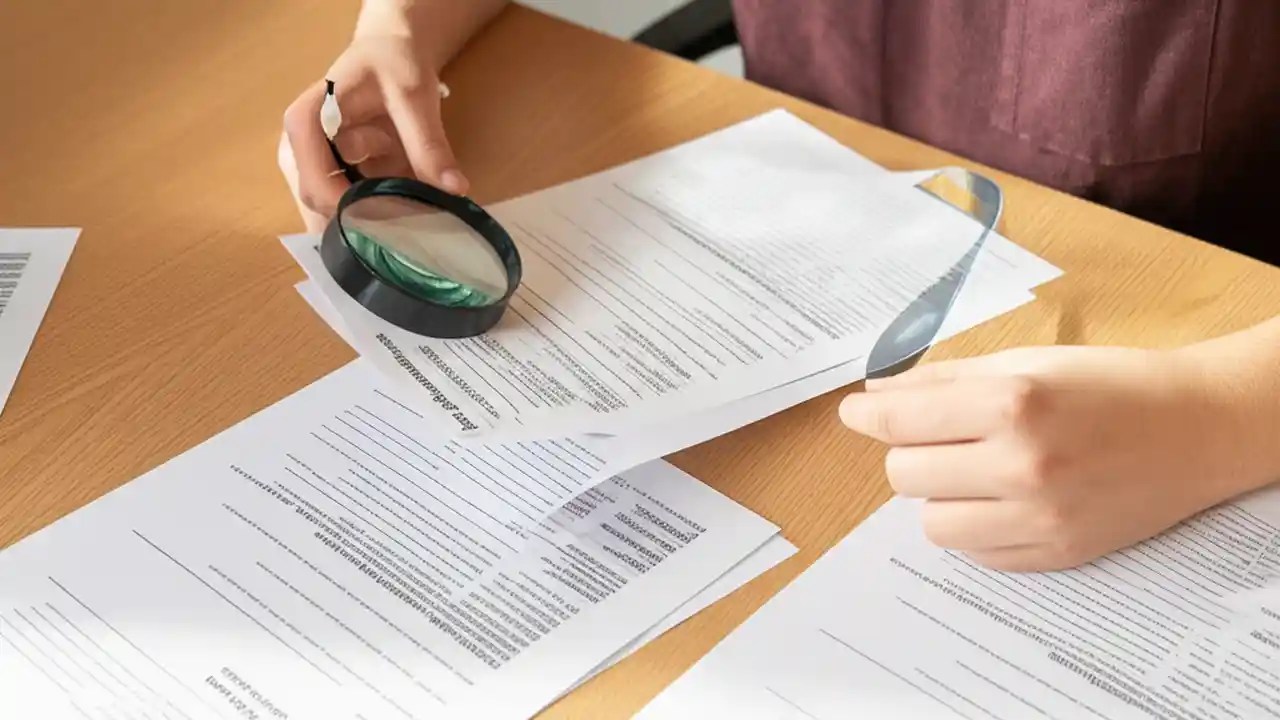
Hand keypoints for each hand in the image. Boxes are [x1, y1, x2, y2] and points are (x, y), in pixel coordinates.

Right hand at [278, 32, 465, 231]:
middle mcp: (301, 149)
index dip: (346, 207)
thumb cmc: (393, 63)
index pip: (314, 181)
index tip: (390, 219)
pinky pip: (354, 209)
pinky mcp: (339, 179)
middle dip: (362, 218)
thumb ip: (429, 144)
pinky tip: (406, 216)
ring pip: (336, 212)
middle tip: (407, 225)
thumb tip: (455, 189)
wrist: (393, 52)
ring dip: (372, 220)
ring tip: (409, 218)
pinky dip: (380, 216)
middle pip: (320, 204)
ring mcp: (317, 167)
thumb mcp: (415, 98)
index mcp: (307, 122)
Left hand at [838, 345, 1270, 571]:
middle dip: (909, 454)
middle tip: (940, 439)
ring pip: (933, 524)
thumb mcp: (1025, 362)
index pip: (900, 421)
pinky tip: (1005, 499)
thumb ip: (943, 382)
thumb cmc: (1107, 385)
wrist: (1194, 430)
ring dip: (940, 497)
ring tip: (974, 473)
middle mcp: (1022, 464)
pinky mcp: (1056, 553)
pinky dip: (977, 528)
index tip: (855, 413)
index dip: (866, 416)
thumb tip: (875, 395)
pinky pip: (976, 554)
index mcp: (1011, 404)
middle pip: (904, 476)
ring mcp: (1040, 517)